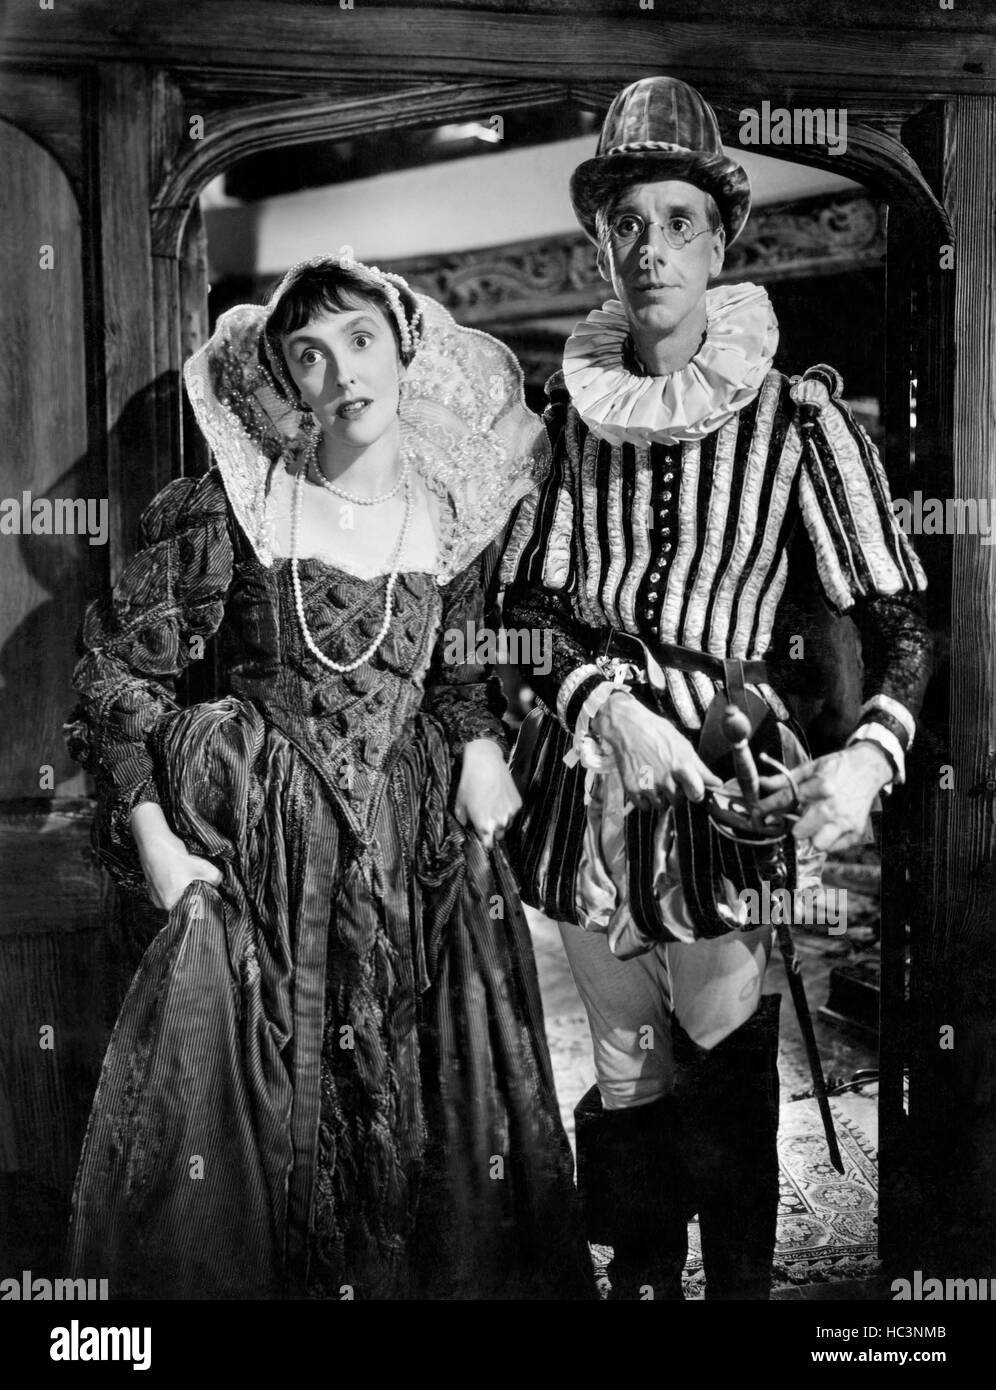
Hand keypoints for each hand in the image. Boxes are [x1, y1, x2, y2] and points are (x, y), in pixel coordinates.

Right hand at [130, 801, 222, 910]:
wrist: (152, 839)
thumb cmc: (171, 855)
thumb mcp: (200, 866)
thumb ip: (214, 877)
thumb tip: (218, 882)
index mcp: (169, 903)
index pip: (190, 908)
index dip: (201, 899)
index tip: (207, 890)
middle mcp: (159, 901)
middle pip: (183, 900)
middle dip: (193, 890)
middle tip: (198, 878)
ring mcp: (154, 892)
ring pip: (176, 892)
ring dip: (184, 884)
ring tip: (187, 872)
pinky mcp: (152, 882)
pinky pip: (168, 886)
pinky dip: (175, 879)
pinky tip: (178, 869)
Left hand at [453, 738, 521, 849]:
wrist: (485, 763)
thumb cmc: (470, 783)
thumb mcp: (459, 804)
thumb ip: (463, 820)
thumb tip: (467, 825)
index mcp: (484, 826)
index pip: (488, 845)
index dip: (484, 841)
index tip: (482, 837)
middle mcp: (500, 822)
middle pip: (499, 836)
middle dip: (493, 830)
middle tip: (486, 818)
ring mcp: (510, 813)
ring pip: (507, 825)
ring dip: (502, 820)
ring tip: (493, 805)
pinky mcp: (518, 803)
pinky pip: (513, 813)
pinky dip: (508, 809)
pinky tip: (499, 797)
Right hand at [592, 690, 721, 808]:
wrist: (627, 726)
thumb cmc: (657, 733)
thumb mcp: (683, 746)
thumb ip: (700, 768)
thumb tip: (718, 783)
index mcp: (681, 766)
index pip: (697, 794)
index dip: (695, 792)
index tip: (691, 788)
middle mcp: (665, 778)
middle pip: (678, 801)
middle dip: (676, 793)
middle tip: (668, 778)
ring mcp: (648, 785)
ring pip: (661, 806)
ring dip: (660, 797)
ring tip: (654, 778)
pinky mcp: (632, 789)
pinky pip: (645, 807)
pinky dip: (645, 800)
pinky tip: (644, 783)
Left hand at [756, 742, 893, 852]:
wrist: (869, 768)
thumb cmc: (837, 767)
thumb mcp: (811, 767)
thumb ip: (785, 779)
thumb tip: (762, 784)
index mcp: (820, 787)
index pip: (785, 801)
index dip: (766, 808)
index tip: (757, 813)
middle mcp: (833, 807)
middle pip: (799, 832)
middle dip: (795, 826)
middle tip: (800, 818)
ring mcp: (845, 821)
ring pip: (817, 844)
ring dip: (813, 836)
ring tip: (816, 823)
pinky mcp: (855, 831)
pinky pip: (833, 848)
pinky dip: (828, 840)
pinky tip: (829, 826)